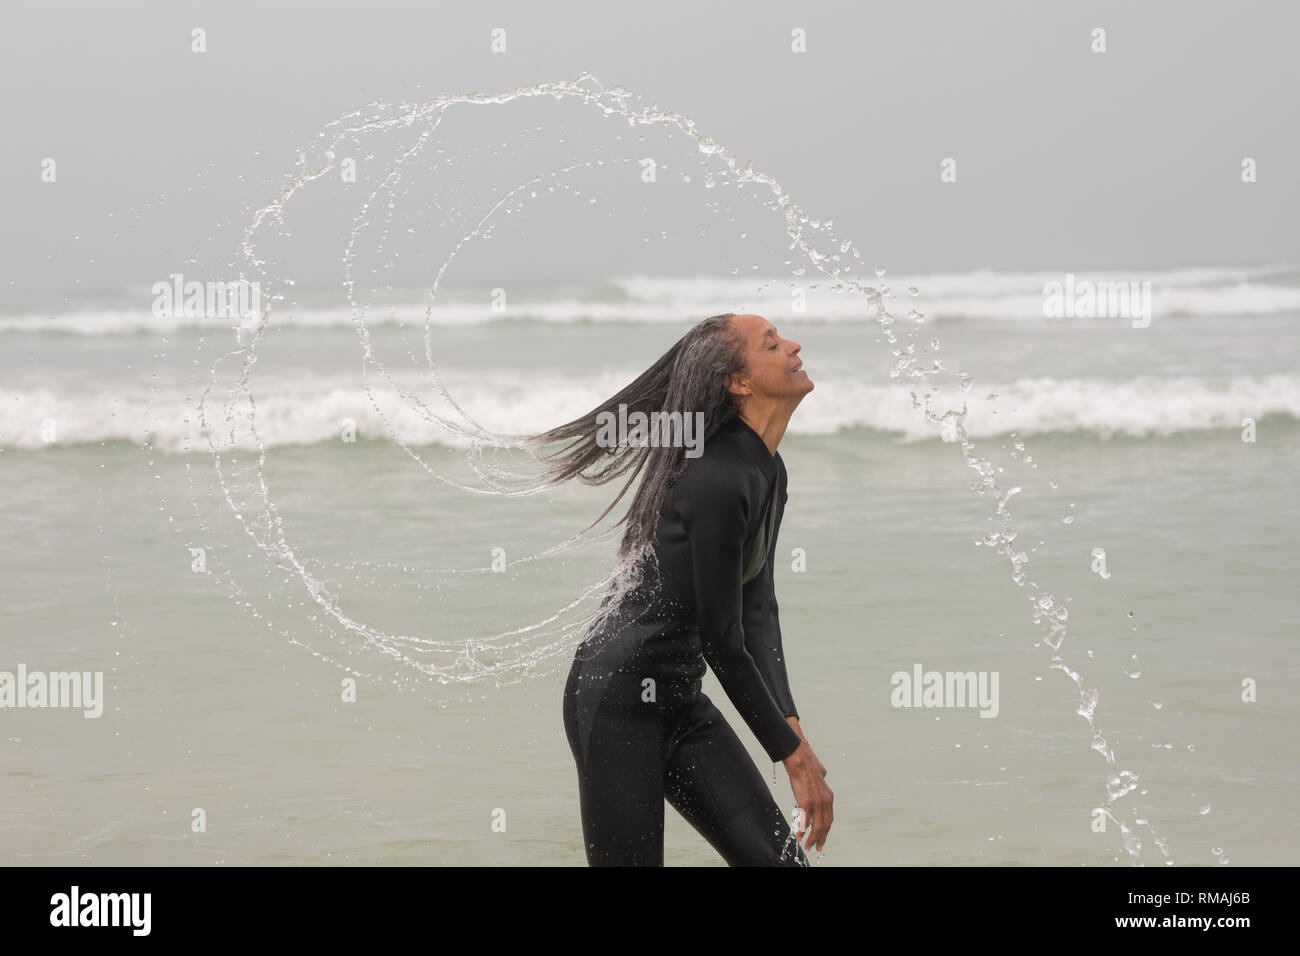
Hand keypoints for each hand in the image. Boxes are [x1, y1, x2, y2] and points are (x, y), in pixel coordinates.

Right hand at [782, 718, 832, 852]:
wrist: (801, 760)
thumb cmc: (808, 766)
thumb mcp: (820, 775)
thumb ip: (822, 782)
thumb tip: (823, 775)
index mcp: (829, 797)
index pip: (829, 819)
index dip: (825, 831)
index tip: (821, 839)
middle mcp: (825, 802)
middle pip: (825, 826)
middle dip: (820, 839)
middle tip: (816, 848)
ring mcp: (816, 803)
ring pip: (816, 826)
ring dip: (811, 838)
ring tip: (807, 846)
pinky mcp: (806, 802)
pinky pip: (804, 821)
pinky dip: (802, 831)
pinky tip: (799, 836)